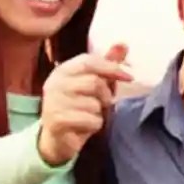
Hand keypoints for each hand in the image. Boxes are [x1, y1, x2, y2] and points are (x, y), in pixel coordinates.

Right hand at [37, 44, 131, 165]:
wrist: (56, 139)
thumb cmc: (77, 107)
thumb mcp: (92, 84)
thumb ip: (106, 65)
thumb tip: (123, 44)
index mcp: (63, 70)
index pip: (89, 61)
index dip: (111, 67)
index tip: (129, 77)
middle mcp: (55, 83)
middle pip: (94, 82)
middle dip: (105, 96)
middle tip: (101, 103)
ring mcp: (54, 102)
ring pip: (94, 104)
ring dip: (98, 113)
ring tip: (88, 116)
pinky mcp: (58, 121)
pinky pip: (91, 120)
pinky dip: (94, 126)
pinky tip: (84, 127)